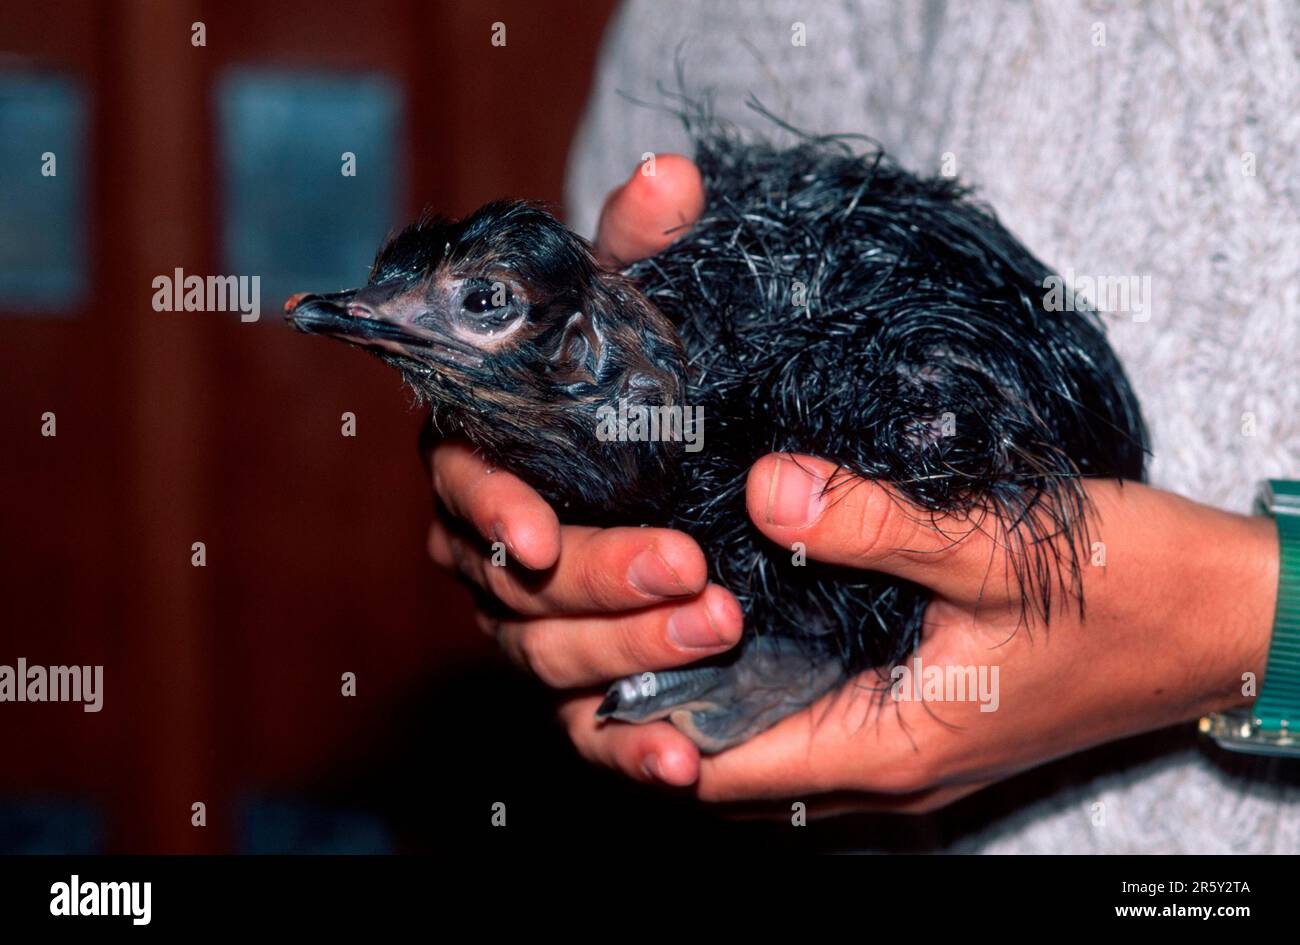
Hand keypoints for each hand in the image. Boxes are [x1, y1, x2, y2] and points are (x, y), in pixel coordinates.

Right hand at [427, 155, 726, 786]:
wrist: (658, 461)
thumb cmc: (630, 382)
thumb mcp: (639, 312)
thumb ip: (641, 251)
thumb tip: (674, 174)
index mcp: (482, 452)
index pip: (460, 485)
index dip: (492, 512)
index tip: (540, 534)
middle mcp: (489, 544)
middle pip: (513, 584)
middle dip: (600, 582)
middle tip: (694, 570)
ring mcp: (526, 619)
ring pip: (547, 655)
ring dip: (627, 652)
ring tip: (718, 630)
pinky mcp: (575, 678)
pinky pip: (583, 727)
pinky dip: (629, 748)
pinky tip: (682, 764)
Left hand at [637, 456, 1275, 810]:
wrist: (1232, 616)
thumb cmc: (1133, 590)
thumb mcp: (996, 549)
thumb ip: (874, 524)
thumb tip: (767, 487)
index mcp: (892, 745)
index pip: (730, 769)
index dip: (652, 729)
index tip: (595, 664)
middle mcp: (893, 763)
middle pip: (742, 765)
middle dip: (670, 714)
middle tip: (610, 632)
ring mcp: (915, 741)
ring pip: (782, 740)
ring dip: (720, 696)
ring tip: (662, 617)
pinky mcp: (935, 710)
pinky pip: (826, 714)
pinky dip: (776, 679)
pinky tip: (752, 611)